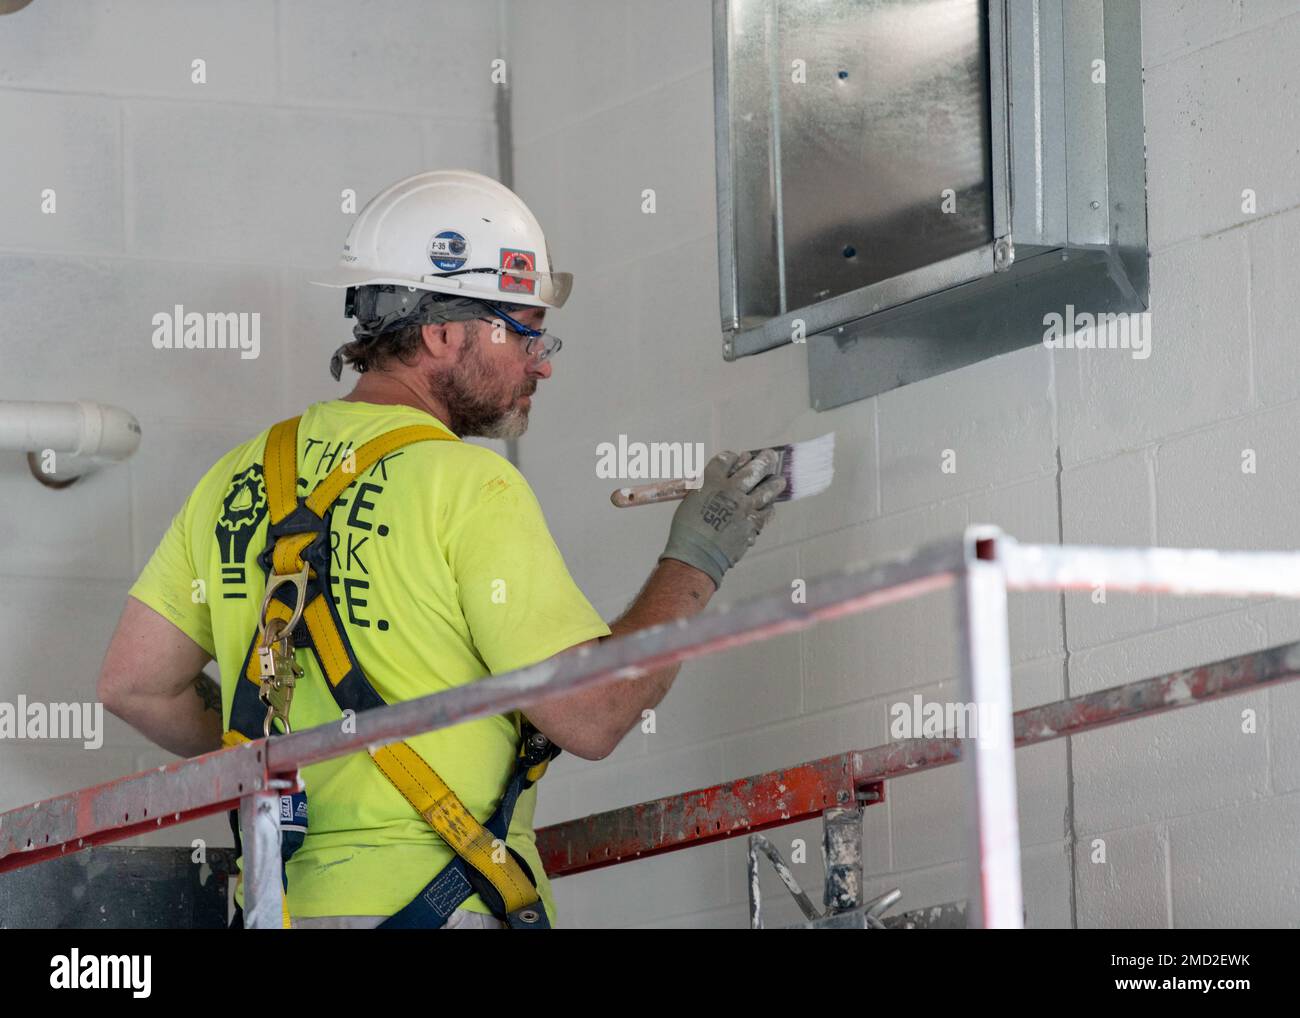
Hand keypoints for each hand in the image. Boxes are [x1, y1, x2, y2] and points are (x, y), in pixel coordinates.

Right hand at [658, 448, 786, 588]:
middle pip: (753, 469)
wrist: (697, 556)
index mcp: (711, 481)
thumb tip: (722, 481)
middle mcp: (731, 491)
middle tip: (771, 456)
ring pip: (767, 490)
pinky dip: (768, 508)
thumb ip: (707, 488)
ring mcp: (745, 508)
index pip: (726, 459)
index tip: (739, 457)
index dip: (734, 457)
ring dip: (775, 483)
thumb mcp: (691, 501)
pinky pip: (766, 513)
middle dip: (764, 460)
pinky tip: (769, 506)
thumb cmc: (687, 530)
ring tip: (780, 480)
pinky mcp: (753, 525)